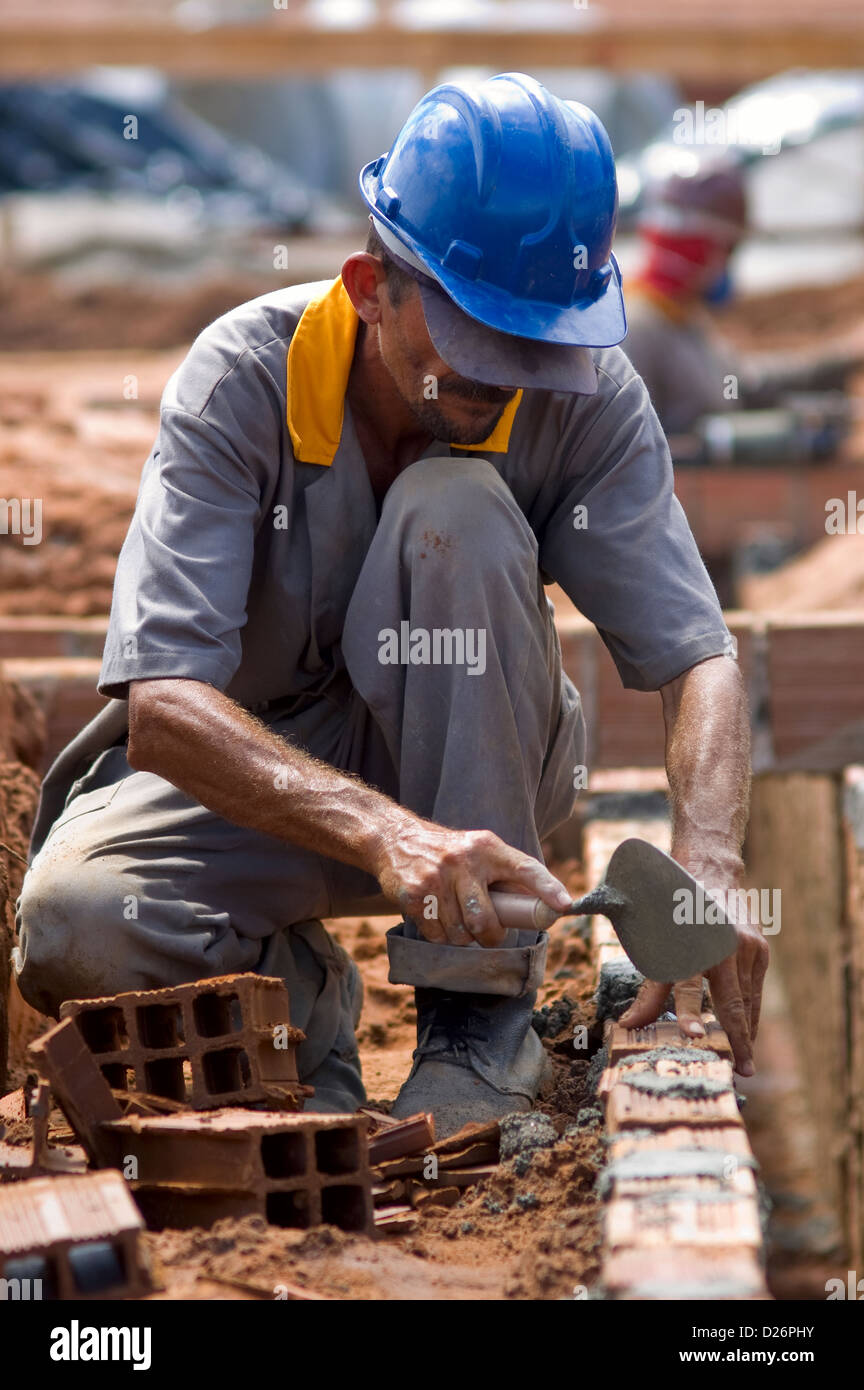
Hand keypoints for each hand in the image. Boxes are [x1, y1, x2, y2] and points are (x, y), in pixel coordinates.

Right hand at [373, 814, 570, 946]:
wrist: (395, 839)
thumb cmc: (448, 852)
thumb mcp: (479, 849)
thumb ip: (505, 872)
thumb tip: (544, 905)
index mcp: (488, 848)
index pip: (525, 867)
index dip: (547, 888)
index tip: (566, 905)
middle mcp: (463, 861)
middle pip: (485, 920)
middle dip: (491, 937)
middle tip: (491, 936)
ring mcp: (437, 879)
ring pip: (461, 932)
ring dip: (463, 936)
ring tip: (458, 919)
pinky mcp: (415, 895)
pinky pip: (437, 934)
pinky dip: (441, 935)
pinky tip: (438, 917)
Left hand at [618, 874, 768, 1076]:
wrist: (708, 871)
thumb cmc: (672, 911)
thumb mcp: (655, 945)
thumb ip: (649, 990)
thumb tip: (628, 1026)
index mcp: (691, 941)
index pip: (687, 985)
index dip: (688, 1013)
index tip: (694, 1038)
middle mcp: (722, 944)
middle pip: (730, 1001)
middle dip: (735, 1038)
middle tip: (740, 1070)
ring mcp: (746, 946)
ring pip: (747, 999)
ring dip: (746, 1032)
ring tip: (744, 1063)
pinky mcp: (760, 949)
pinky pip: (755, 990)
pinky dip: (751, 1014)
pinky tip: (748, 1036)